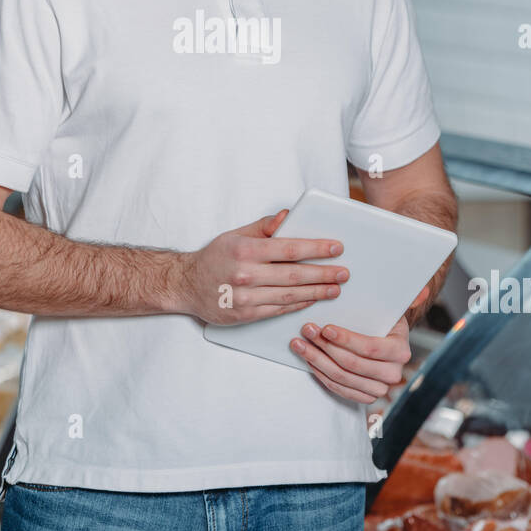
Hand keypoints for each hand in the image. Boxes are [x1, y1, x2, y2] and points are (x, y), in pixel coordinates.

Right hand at [175, 208, 349, 325]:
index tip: (336, 248)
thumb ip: (263, 227)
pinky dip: (299, 304)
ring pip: (290, 295)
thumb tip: (287, 216)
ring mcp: (246, 298)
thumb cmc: (214, 258)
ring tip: (335, 288)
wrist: (186, 285)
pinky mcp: (246, 315)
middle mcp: (246, 275)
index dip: (316, 248)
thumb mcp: (235, 235)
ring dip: (316, 292)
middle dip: (323, 273)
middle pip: (294, 274)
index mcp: (245, 250)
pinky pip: (279, 309)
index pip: (289, 249)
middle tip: (344, 273)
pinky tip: (312, 299)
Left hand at [290, 310, 414, 404]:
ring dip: (317, 360)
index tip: (326, 328)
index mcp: (401, 351)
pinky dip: (320, 374)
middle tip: (307, 330)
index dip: (346, 339)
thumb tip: (424, 288)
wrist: (382, 342)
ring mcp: (378, 388)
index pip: (370, 348)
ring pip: (342, 377)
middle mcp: (393, 373)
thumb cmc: (383, 322)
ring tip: (300, 343)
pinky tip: (308, 359)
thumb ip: (406, 298)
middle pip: (353, 364)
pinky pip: (338, 389)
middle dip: (326, 347)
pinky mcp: (364, 396)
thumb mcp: (392, 308)